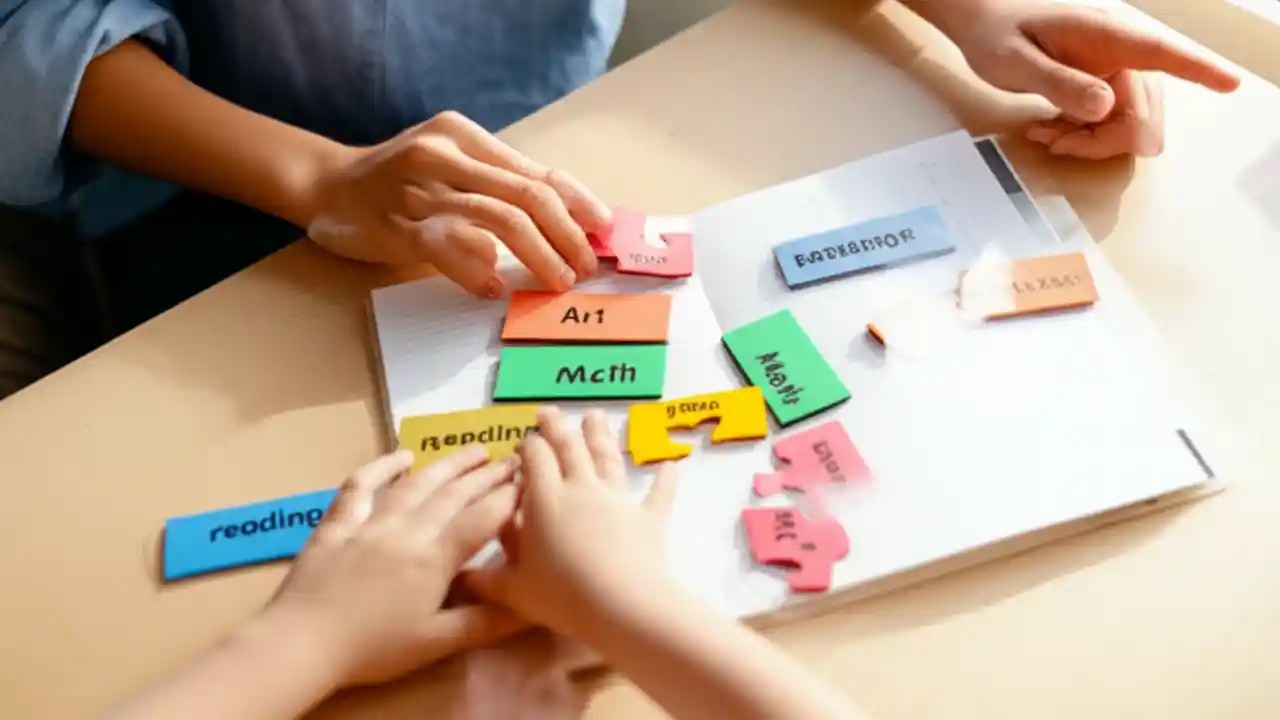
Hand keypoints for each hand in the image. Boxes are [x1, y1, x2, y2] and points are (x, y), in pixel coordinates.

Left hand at [259, 447, 525, 686]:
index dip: (509, 499)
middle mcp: (407, 530)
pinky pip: (360, 487)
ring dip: (447, 465)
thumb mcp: (436, 643)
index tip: (530, 482)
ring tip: (472, 451)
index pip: (482, 519)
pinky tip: (401, 456)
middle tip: (511, 459)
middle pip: (453, 494)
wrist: (303, 643)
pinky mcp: (338, 525)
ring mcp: (370, 523)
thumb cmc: (374, 649)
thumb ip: (485, 621)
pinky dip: (381, 467)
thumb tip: (531, 605)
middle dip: (486, 475)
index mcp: (434, 559)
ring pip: (415, 484)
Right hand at [307, 110, 609, 294]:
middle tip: (584, 267)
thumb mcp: (449, 162)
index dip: (578, 203)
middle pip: (529, 196)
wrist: (325, 185)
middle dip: (567, 236)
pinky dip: (476, 268)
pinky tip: (492, 286)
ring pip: (500, 220)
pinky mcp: (399, 225)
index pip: (538, 171)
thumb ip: (496, 183)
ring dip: (537, 256)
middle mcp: (447, 156)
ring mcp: (422, 191)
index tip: (603, 231)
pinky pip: (450, 247)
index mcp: (465, 136)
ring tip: (556, 281)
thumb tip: (564, 218)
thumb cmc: (398, 178)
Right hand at [467, 408, 678, 637]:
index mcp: (546, 499)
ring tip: (595, 416)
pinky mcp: (648, 518)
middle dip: (557, 428)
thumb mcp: (514, 590)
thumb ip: (486, 580)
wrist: (622, 604)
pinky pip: (658, 495)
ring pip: (608, 459)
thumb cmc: (562, 595)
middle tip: (549, 412)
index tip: (525, 440)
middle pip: (569, 449)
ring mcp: (617, 500)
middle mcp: (581, 489)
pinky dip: (665, 480)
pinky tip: (672, 465)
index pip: (535, 459)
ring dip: (601, 436)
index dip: (529, 446)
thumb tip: (459, 575)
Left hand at [917, 0, 1238, 157]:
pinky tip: (1050, 130)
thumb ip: (1058, 84)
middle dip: (1108, 138)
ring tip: (1047, 134)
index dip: (1198, 69)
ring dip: (1092, 139)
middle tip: (1058, 142)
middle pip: (1143, 108)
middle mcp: (1118, 51)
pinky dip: (1083, 134)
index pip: (1161, 51)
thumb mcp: (1015, 62)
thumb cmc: (995, 33)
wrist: (980, 23)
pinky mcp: (1101, 82)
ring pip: (1128, 120)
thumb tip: (1104, 106)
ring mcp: (1112, 68)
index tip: (1229, 83)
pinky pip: (1110, 119)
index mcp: (1105, 34)